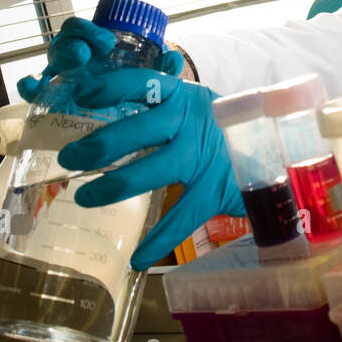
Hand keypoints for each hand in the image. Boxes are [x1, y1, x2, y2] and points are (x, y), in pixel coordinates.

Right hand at [17, 17, 182, 101]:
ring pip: (51, 60)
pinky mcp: (48, 101)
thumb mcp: (147, 84)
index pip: (83, 30)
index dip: (89, 31)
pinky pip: (33, 89)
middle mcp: (75, 62)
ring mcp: (60, 79)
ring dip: (58, 58)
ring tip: (72, 65)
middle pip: (65, 41)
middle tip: (86, 55)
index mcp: (95, 51)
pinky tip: (33, 88)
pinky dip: (29, 84)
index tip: (106, 42)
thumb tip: (173, 58)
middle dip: (73, 42)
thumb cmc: (131, 99)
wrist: (120, 130)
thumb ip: (160, 71)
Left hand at [56, 70, 244, 268]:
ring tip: (85, 198)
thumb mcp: (191, 108)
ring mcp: (204, 156)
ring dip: (115, 185)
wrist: (272, 151)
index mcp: (181, 96)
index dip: (110, 87)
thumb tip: (98, 115)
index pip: (142, 83)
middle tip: (69, 158)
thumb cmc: (218, 129)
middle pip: (140, 129)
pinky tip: (137, 258)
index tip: (80, 95)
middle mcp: (191, 121)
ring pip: (155, 169)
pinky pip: (183, 216)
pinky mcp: (215, 188)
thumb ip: (156, 109)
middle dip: (99, 145)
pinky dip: (158, 239)